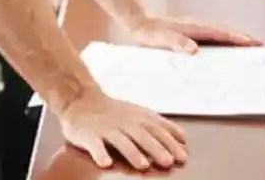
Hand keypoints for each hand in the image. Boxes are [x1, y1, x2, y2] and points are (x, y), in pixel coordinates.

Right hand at [59, 89, 187, 169]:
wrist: (80, 100)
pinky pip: (95, 145)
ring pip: (121, 141)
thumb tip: (183, 138)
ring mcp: (106, 129)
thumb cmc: (114, 112)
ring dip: (132, 152)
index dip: (171, 143)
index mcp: (139, 118)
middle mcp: (125, 123)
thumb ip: (159, 125)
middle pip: (143, 136)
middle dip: (156, 149)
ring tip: (143, 165)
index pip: (158, 130)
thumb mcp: (139, 113)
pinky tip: (106, 163)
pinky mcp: (89, 135)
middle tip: (168, 162)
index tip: (182, 156)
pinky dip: (100, 154)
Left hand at [127, 15, 262, 53]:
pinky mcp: (190, 35)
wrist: (137, 22)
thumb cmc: (149, 32)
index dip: (238, 38)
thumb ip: (177, 43)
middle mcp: (198, 27)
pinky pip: (212, 39)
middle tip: (260, 46)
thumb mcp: (161, 38)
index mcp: (195, 28)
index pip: (221, 34)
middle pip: (226, 33)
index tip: (253, 43)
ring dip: (235, 41)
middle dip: (243, 38)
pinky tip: (225, 52)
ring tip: (250, 49)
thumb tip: (195, 49)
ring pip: (220, 35)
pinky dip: (224, 43)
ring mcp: (195, 30)